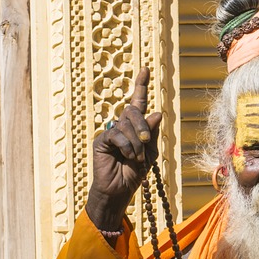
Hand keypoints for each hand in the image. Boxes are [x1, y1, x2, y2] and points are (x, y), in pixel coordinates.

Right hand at [85, 67, 162, 230]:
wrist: (120, 190)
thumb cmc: (135, 173)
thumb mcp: (150, 153)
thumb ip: (152, 133)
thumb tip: (156, 112)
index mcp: (135, 127)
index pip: (138, 103)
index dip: (140, 86)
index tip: (145, 69)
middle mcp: (122, 126)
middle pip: (133, 110)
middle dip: (142, 127)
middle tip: (145, 145)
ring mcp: (110, 131)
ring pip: (126, 124)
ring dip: (137, 143)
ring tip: (135, 158)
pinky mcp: (102, 140)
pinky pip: (117, 135)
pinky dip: (127, 147)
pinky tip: (126, 157)